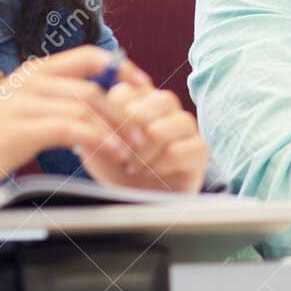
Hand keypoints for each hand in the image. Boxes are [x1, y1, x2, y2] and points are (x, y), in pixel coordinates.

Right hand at [0, 46, 137, 199]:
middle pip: (95, 86)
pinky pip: (72, 129)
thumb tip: (89, 109)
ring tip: (137, 149)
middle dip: (127, 109)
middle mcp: (32, 81)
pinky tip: (113, 155)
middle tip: (147, 131)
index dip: (123, 71)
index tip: (143, 92)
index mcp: (35, 72)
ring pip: (87, 107)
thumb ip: (51, 102)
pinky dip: (99, 141)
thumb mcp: (19, 110)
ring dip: (118, 129)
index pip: (91, 57)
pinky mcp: (20, 129)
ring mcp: (25, 103)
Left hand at [91, 60, 209, 192]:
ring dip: (142, 155)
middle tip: (121, 155)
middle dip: (129, 137)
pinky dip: (159, 166)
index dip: (112, 118)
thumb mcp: (95, 142)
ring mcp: (186, 125)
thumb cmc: (114, 168)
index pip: (124, 92)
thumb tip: (90, 102)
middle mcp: (165, 105)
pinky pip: (177, 152)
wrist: (135, 199)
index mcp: (139, 96)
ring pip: (160, 131)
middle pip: (145, 107)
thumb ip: (92, 121)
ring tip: (135, 167)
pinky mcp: (200, 148)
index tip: (106, 139)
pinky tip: (154, 172)